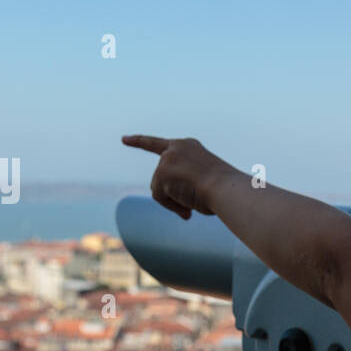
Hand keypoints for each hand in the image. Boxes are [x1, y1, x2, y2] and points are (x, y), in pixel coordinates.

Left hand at [121, 135, 238, 219]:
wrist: (226, 189)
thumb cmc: (225, 190)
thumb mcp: (207, 184)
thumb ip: (189, 189)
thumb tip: (183, 211)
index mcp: (188, 147)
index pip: (157, 144)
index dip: (139, 142)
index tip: (124, 139)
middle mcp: (175, 149)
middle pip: (160, 178)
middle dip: (169, 194)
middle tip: (192, 201)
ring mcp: (167, 160)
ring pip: (159, 190)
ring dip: (174, 201)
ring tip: (195, 200)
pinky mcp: (162, 173)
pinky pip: (160, 198)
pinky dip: (172, 206)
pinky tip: (188, 205)